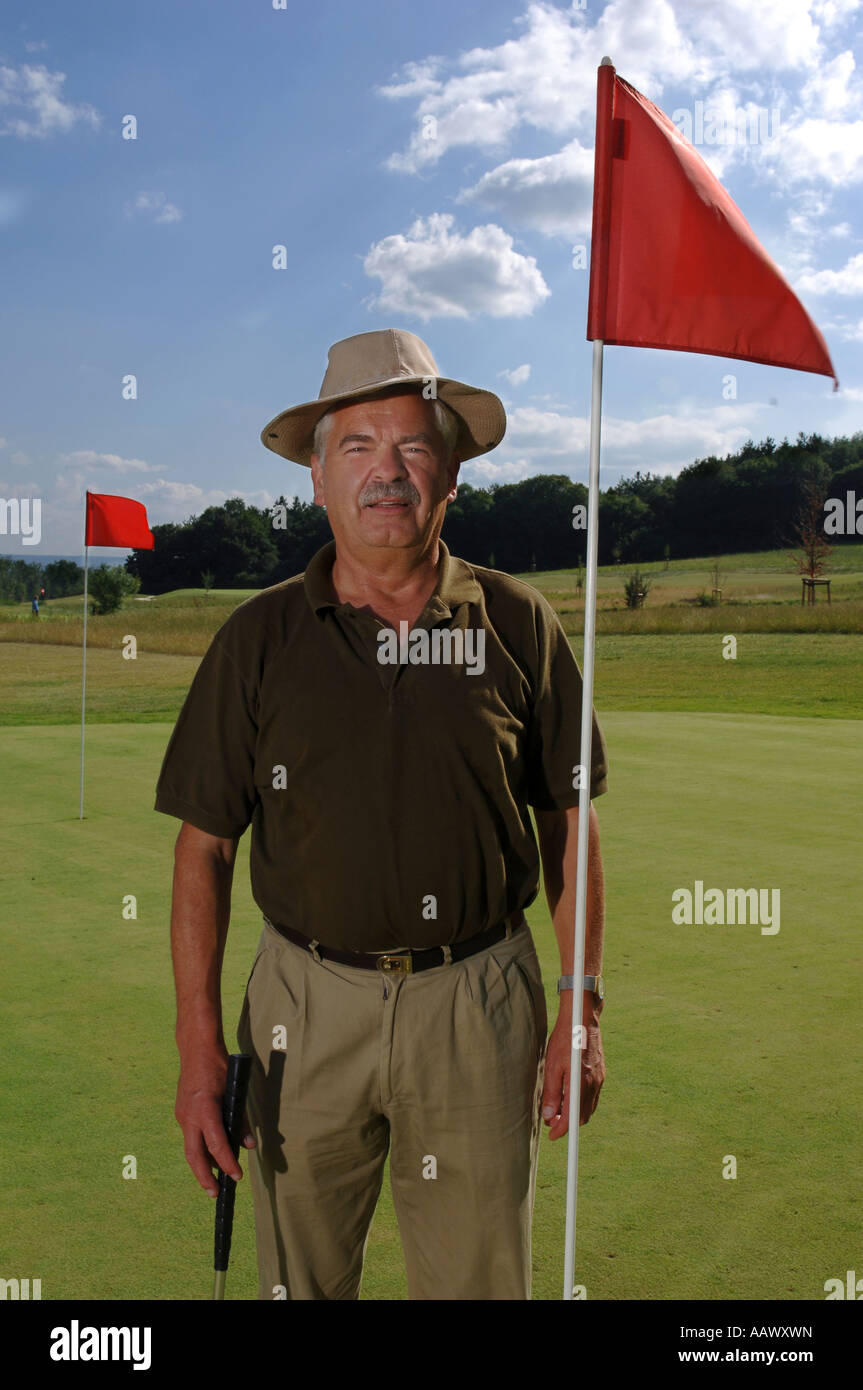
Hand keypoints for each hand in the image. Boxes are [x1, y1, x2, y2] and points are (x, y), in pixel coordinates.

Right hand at [175, 1047, 255, 1195]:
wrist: (196, 1048)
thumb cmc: (219, 1066)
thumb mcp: (236, 1090)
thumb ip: (242, 1120)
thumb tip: (249, 1145)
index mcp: (204, 1109)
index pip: (216, 1144)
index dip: (226, 1163)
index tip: (235, 1176)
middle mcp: (189, 1116)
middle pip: (194, 1155)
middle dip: (204, 1177)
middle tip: (216, 1193)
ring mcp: (182, 1115)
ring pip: (190, 1148)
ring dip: (201, 1166)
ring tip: (214, 1180)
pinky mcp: (181, 1113)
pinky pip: (190, 1137)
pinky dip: (200, 1149)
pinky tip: (211, 1155)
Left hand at [541, 1001, 604, 1139]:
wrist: (582, 1019)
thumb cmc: (564, 1040)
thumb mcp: (552, 1066)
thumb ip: (551, 1093)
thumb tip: (549, 1116)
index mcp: (580, 1084)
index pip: (571, 1118)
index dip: (561, 1130)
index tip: (551, 1135)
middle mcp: (593, 1085)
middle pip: (582, 1116)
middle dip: (566, 1122)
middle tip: (550, 1119)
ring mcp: (600, 1080)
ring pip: (588, 1108)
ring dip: (574, 1113)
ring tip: (557, 1108)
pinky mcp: (601, 1074)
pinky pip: (593, 1097)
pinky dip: (581, 1102)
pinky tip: (570, 1096)